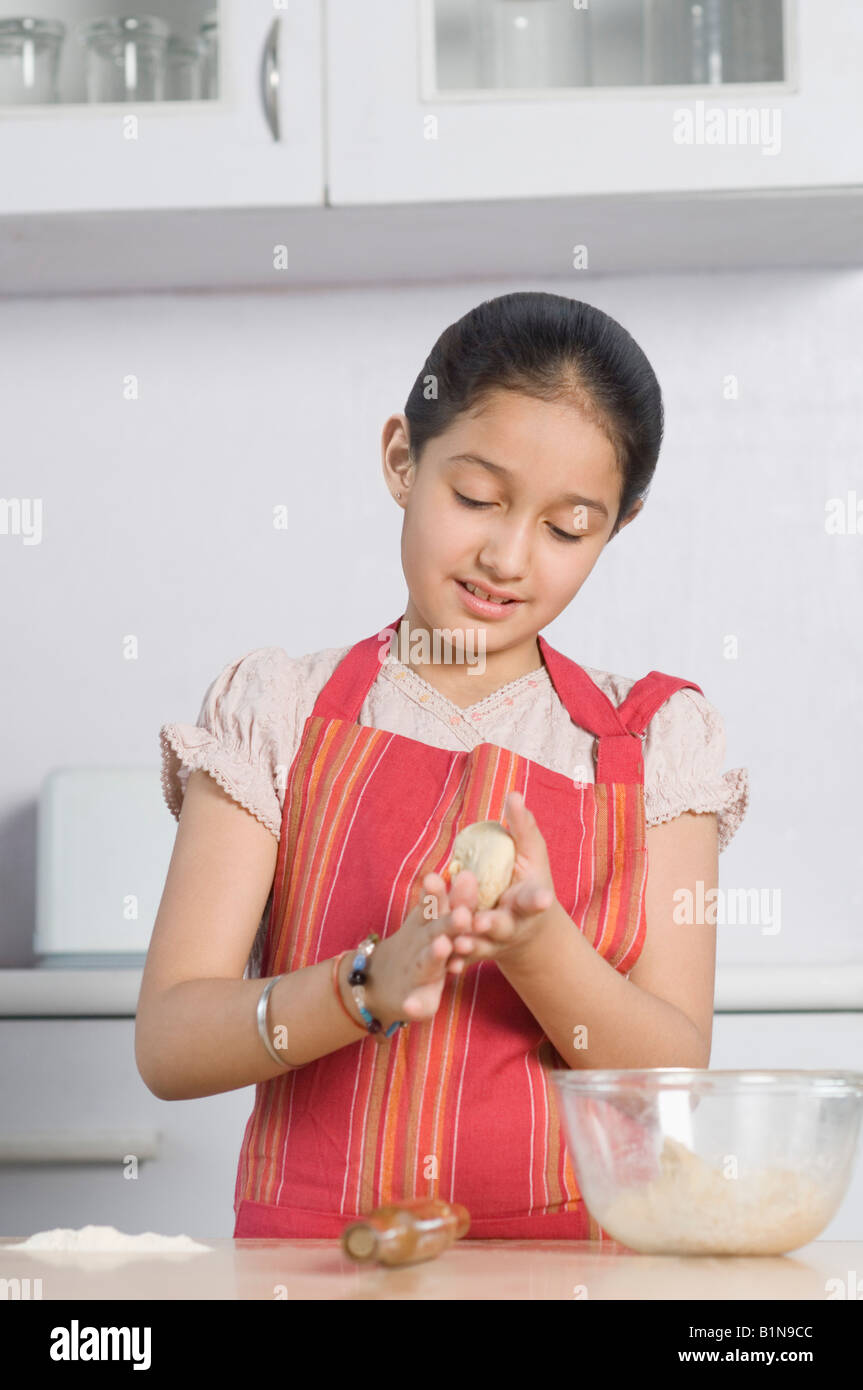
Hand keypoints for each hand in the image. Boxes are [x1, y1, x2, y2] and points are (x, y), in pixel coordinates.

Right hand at [362, 867, 486, 1025]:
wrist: (377, 982)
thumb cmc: (417, 949)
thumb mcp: (431, 923)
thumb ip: (450, 902)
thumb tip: (469, 873)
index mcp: (430, 926)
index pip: (439, 906)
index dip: (445, 893)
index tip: (457, 877)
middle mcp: (422, 946)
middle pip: (436, 931)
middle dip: (449, 923)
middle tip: (464, 914)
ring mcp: (416, 972)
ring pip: (427, 964)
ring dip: (434, 956)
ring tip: (442, 947)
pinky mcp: (414, 1000)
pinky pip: (415, 1003)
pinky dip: (413, 1005)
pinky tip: (413, 1008)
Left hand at [443, 790, 557, 968]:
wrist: (524, 927)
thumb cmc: (527, 882)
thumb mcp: (530, 855)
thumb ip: (522, 829)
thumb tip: (513, 795)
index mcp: (531, 899)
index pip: (535, 898)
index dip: (538, 899)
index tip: (543, 899)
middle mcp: (515, 923)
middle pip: (504, 924)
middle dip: (494, 923)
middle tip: (482, 921)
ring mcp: (496, 942)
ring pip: (481, 944)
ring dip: (470, 944)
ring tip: (458, 942)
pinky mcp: (478, 953)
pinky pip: (465, 960)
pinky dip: (456, 963)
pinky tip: (446, 965)